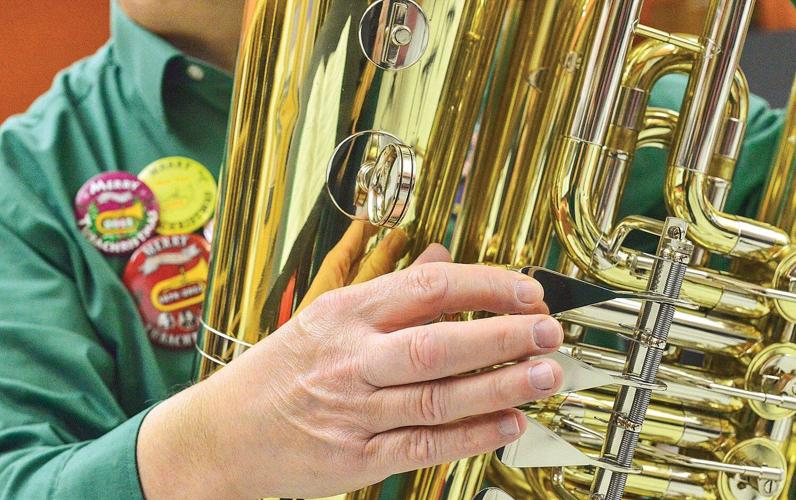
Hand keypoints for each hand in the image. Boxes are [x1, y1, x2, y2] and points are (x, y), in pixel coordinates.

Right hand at [137, 245, 563, 498]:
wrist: (217, 440)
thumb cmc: (272, 376)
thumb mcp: (323, 318)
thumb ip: (389, 289)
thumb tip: (442, 259)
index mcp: (343, 315)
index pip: (428, 289)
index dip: (486, 287)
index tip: (527, 291)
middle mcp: (349, 359)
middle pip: (439, 343)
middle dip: (503, 336)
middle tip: (549, 332)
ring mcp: (352, 411)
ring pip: (438, 396)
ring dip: (500, 385)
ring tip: (544, 375)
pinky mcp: (355, 459)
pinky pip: (424, 444)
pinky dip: (471, 435)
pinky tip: (507, 423)